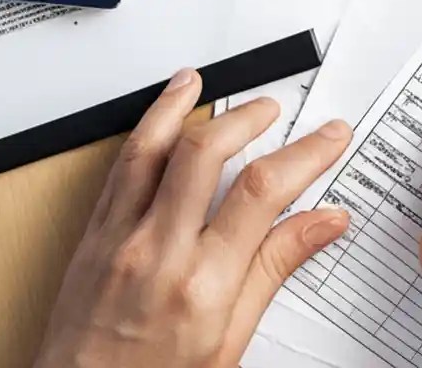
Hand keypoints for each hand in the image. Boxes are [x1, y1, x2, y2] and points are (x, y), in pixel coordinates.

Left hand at [33, 69, 352, 367]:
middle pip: (206, 156)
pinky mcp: (92, 237)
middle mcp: (158, 253)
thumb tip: (322, 224)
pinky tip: (158, 116)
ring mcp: (119, 239)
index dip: (305, 154)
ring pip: (153, 150)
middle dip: (248, 119)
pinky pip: (120, 169)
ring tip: (201, 80)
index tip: (329, 137)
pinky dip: (144, 132)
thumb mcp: (230, 340)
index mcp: (203, 285)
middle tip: (275, 108)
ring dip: (180, 106)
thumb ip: (273, 269)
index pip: (262, 194)